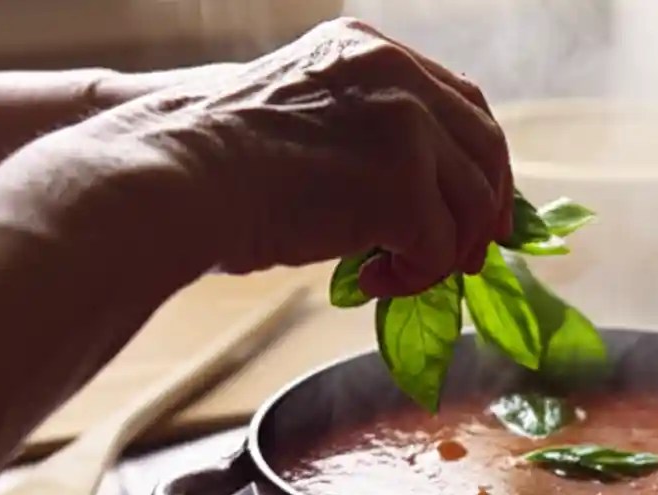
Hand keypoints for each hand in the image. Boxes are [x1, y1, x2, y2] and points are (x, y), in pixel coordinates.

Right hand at [74, 18, 512, 296]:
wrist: (173, 179)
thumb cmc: (210, 162)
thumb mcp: (298, 116)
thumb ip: (362, 134)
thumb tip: (413, 197)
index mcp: (369, 50)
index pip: (459, 99)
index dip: (477, 158)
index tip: (476, 204)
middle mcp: (396, 75)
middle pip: (484, 143)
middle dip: (484, 206)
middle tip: (471, 255)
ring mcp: (404, 127)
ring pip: (469, 202)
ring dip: (443, 251)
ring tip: (395, 274)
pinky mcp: (401, 186)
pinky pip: (438, 246)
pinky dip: (416, 276)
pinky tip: (373, 282)